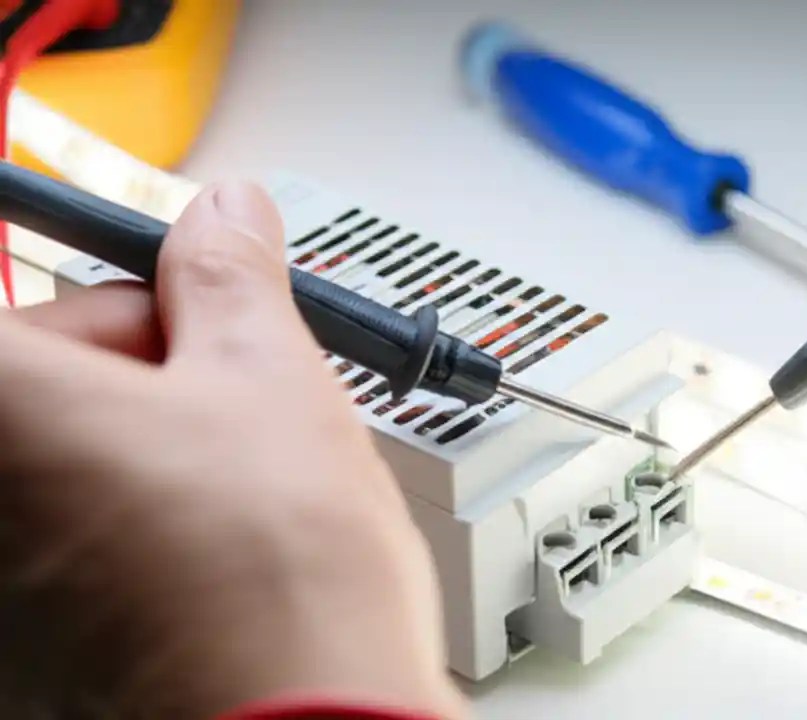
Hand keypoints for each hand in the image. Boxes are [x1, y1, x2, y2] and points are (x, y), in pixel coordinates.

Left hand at [0, 184, 467, 717]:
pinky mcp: (25, 659)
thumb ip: (229, 277)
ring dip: (144, 457)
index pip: (26, 296)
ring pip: (63, 478)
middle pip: (40, 392)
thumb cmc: (279, 579)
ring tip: (241, 487)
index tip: (187, 306)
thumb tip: (225, 217)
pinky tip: (216, 557)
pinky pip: (68, 562)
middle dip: (141, 377)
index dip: (131, 297)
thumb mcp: (271, 376)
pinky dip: (131, 539)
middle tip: (234, 398)